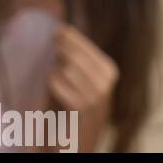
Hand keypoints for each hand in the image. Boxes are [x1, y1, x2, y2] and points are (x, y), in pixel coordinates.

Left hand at [47, 24, 118, 150]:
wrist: (82, 134)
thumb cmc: (78, 98)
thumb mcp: (85, 75)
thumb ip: (78, 55)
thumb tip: (61, 28)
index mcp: (109, 71)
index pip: (87, 47)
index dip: (71, 37)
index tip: (58, 28)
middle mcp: (106, 84)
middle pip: (75, 56)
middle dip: (62, 47)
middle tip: (52, 41)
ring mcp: (95, 97)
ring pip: (66, 69)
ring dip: (56, 67)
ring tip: (57, 73)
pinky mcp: (80, 108)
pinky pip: (58, 83)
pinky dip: (53, 81)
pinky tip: (53, 84)